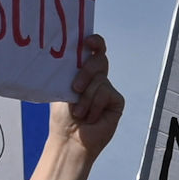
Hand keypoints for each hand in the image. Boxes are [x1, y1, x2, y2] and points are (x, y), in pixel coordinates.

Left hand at [22, 37, 127, 179]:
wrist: (70, 137)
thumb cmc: (63, 115)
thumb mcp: (62, 88)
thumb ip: (69, 72)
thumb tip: (70, 54)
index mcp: (83, 71)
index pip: (93, 50)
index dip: (94, 42)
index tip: (87, 41)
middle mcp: (97, 78)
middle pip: (99, 60)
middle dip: (87, 72)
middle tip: (75, 88)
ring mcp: (107, 89)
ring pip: (100, 80)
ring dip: (86, 98)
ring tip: (79, 113)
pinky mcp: (116, 100)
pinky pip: (105, 93)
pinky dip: (94, 105)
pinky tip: (91, 117)